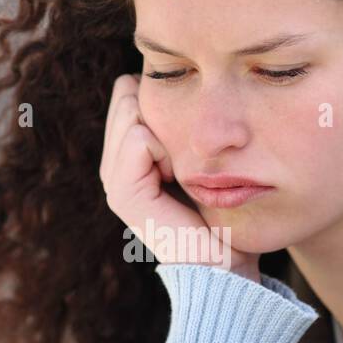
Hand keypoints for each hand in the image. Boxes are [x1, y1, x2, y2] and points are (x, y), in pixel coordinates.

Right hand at [99, 73, 260, 280]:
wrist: (228, 265)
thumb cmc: (227, 213)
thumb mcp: (203, 155)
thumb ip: (183, 122)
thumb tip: (172, 77)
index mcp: (128, 156)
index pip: (129, 91)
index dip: (167, 100)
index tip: (194, 140)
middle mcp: (114, 166)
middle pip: (127, 94)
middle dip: (164, 110)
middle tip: (189, 156)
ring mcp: (114, 179)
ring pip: (132, 109)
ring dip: (169, 130)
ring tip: (184, 168)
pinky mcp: (122, 193)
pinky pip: (140, 137)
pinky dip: (167, 149)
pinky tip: (179, 177)